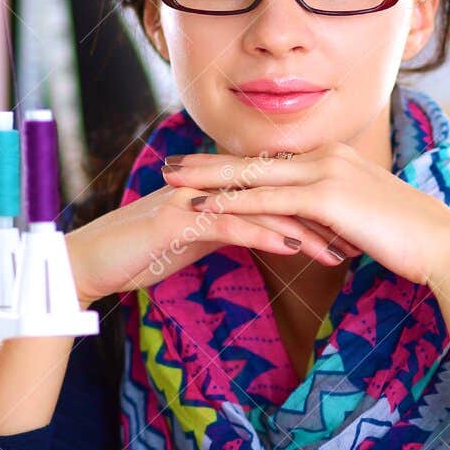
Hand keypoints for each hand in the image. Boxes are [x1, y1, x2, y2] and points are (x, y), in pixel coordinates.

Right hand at [64, 183, 346, 305]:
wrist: (87, 263)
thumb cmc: (139, 254)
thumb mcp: (195, 241)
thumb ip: (230, 229)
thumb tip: (268, 233)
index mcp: (218, 190)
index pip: (279, 194)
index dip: (319, 211)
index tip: (354, 232)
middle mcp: (210, 187)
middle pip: (280, 195)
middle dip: (324, 217)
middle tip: (363, 239)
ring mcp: (193, 200)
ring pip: (261, 207)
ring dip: (305, 228)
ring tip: (339, 250)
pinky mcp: (176, 221)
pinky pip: (230, 225)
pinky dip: (264, 234)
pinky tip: (294, 247)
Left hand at [160, 143, 449, 288]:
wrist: (441, 244)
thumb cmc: (407, 240)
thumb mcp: (362, 223)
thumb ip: (334, 220)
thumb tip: (317, 236)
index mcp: (333, 158)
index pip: (271, 161)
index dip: (232, 165)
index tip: (199, 169)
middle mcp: (326, 156)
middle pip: (252, 159)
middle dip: (206, 164)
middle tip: (168, 166)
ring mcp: (326, 172)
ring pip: (253, 175)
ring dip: (208, 181)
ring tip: (171, 185)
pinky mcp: (327, 197)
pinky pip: (269, 199)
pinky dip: (233, 203)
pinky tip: (204, 209)